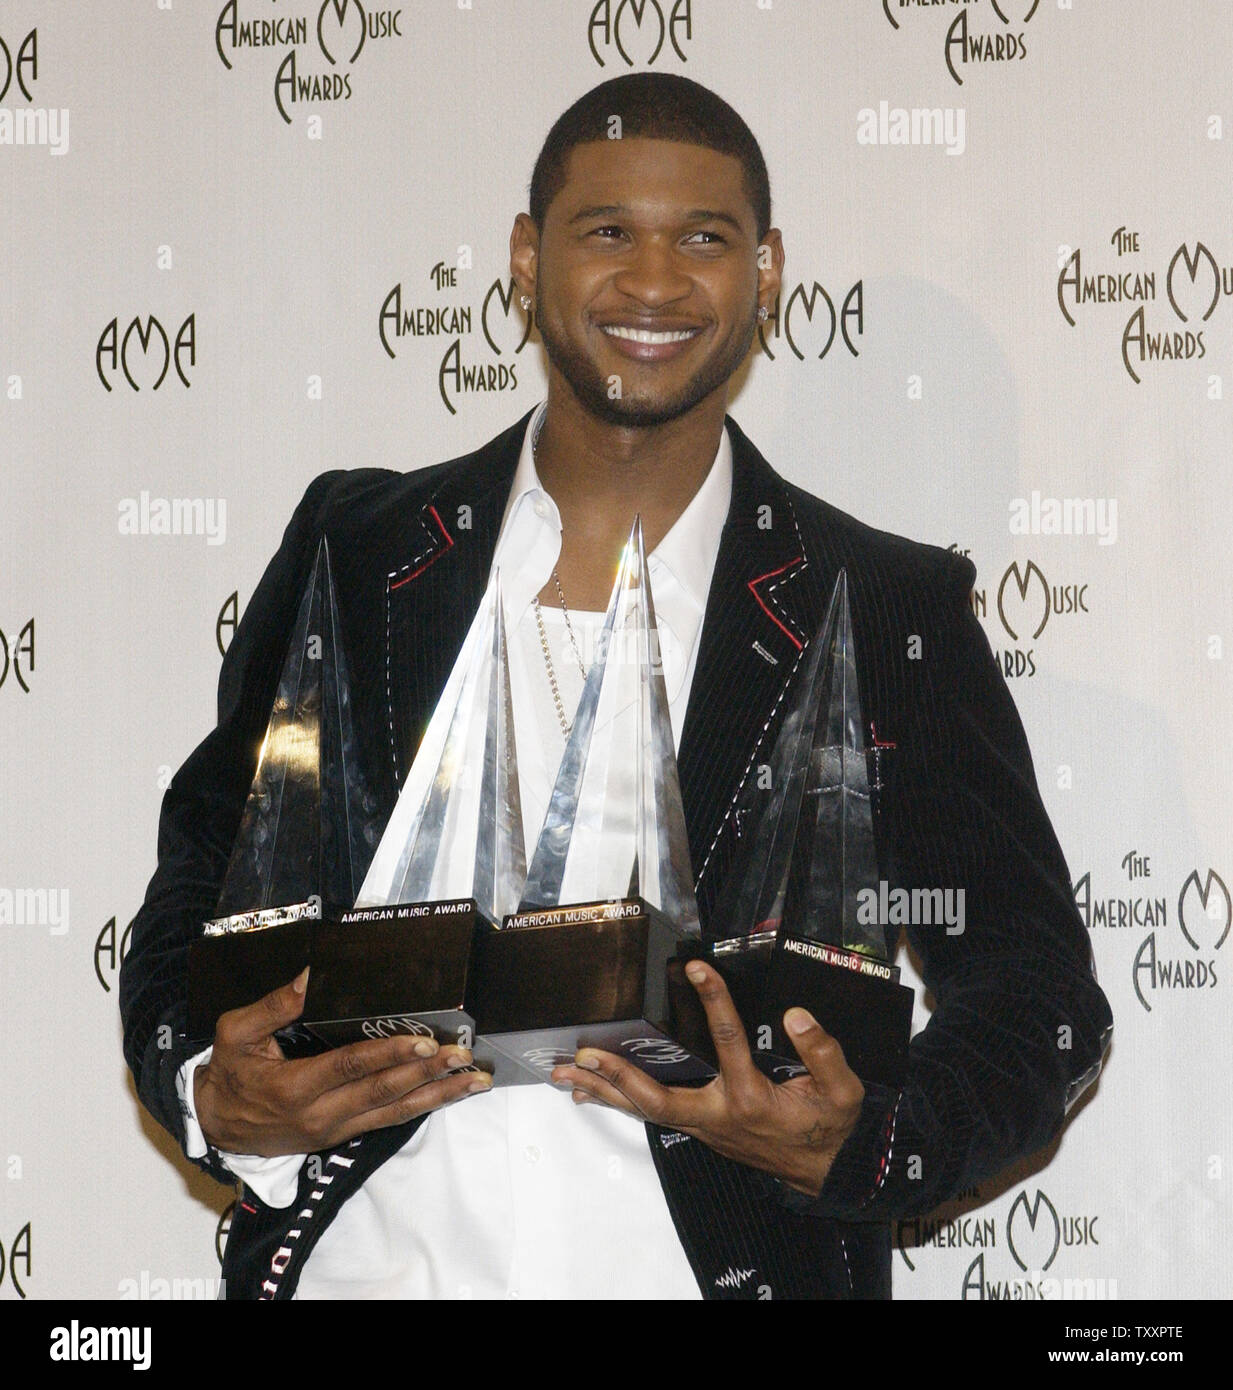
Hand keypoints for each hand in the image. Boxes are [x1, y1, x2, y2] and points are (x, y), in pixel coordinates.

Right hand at [194, 968, 489, 1155]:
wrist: (216, 1126)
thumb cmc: (229, 1074)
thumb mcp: (235, 1033)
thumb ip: (273, 1006)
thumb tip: (310, 976)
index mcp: (294, 1087)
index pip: (350, 1067)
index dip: (388, 1055)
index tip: (422, 1043)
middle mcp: (321, 1114)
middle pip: (382, 1092)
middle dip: (427, 1074)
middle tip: (462, 1056)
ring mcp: (335, 1128)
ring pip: (394, 1112)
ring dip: (437, 1096)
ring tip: (472, 1081)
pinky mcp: (343, 1133)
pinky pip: (388, 1119)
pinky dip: (422, 1106)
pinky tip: (447, 1094)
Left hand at [551, 960, 863, 1196]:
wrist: (826, 1170)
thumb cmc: (829, 1127)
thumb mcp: (842, 1090)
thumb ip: (822, 1051)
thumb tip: (797, 1015)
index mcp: (752, 1097)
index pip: (728, 1042)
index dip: (714, 1001)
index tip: (696, 969)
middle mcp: (719, 1114)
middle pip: (658, 1098)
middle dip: (619, 1075)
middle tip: (585, 1054)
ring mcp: (705, 1124)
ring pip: (646, 1109)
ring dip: (604, 1090)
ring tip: (566, 1072)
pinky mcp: (699, 1126)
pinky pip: (651, 1113)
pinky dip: (617, 1101)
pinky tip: (588, 1092)